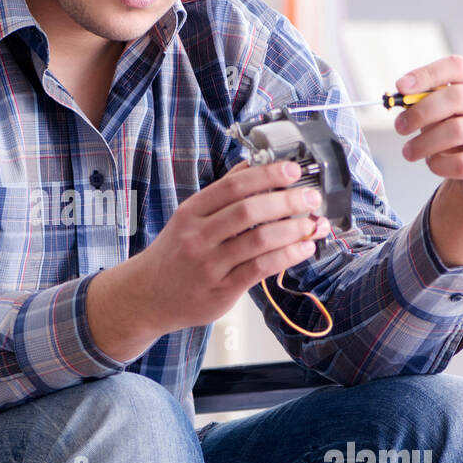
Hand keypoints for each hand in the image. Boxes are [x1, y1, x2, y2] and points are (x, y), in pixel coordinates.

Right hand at [86, 160, 330, 360]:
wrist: (147, 297)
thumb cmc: (174, 255)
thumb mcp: (188, 219)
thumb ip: (220, 194)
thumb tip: (252, 165)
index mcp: (190, 213)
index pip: (232, 187)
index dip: (266, 175)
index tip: (292, 170)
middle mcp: (198, 237)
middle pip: (248, 211)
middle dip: (286, 201)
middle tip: (311, 196)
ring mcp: (210, 265)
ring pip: (259, 241)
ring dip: (293, 229)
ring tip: (315, 223)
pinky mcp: (222, 289)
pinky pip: (261, 268)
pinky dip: (287, 256)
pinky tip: (304, 248)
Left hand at [394, 54, 462, 212]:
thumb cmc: (458, 140)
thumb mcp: (442, 117)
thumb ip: (425, 104)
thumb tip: (400, 97)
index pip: (457, 67)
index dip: (427, 74)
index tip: (401, 87)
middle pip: (456, 97)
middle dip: (420, 112)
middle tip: (399, 127)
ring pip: (456, 131)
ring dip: (423, 143)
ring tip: (410, 151)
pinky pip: (461, 162)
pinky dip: (439, 165)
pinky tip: (435, 164)